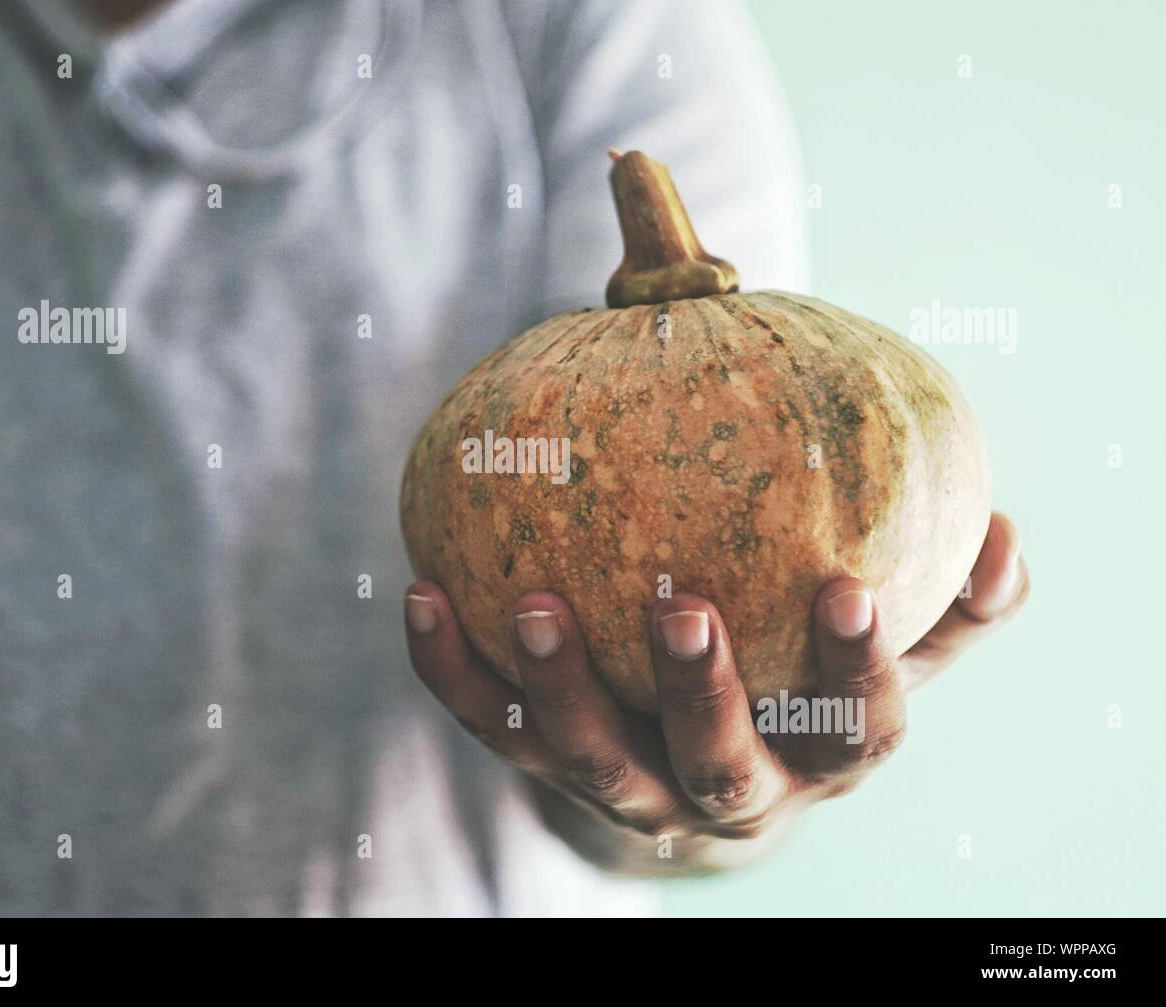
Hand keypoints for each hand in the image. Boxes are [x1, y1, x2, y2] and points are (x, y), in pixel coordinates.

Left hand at [403, 512, 1028, 874]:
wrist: (701, 774)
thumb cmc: (802, 681)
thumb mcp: (875, 649)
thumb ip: (939, 603)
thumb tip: (1002, 530)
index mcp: (816, 755)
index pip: (853, 729)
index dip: (856, 672)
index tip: (846, 587)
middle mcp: (726, 792)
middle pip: (716, 768)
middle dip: (700, 696)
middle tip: (680, 607)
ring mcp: (631, 794)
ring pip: (592, 764)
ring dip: (559, 688)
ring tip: (528, 600)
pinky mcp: (549, 774)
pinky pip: (494, 729)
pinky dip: (454, 671)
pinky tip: (420, 591)